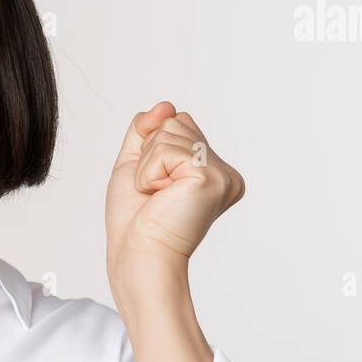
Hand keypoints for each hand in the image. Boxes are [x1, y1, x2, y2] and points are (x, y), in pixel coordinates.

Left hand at [105, 101, 244, 290]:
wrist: (138, 256)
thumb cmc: (136, 221)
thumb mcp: (135, 164)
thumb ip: (146, 130)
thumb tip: (165, 105)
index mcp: (213, 169)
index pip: (178, 122)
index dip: (152, 147)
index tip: (156, 185)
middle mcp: (226, 172)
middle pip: (175, 122)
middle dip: (150, 154)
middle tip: (155, 193)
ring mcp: (223, 174)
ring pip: (169, 132)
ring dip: (148, 166)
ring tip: (158, 197)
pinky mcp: (212, 178)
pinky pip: (165, 150)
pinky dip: (150, 173)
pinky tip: (161, 198)